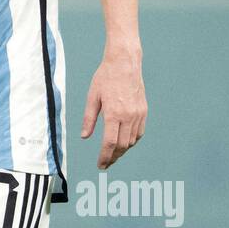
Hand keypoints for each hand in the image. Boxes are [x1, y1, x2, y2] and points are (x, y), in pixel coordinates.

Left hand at [81, 43, 146, 168]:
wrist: (125, 63)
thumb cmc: (106, 77)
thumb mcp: (92, 97)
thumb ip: (89, 118)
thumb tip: (84, 136)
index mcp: (113, 113)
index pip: (109, 143)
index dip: (105, 157)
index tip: (101, 165)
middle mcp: (128, 116)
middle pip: (122, 145)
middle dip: (113, 157)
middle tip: (105, 163)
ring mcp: (138, 114)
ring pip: (132, 141)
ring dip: (122, 150)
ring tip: (113, 154)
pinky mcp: (144, 111)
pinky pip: (139, 132)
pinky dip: (132, 141)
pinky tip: (124, 142)